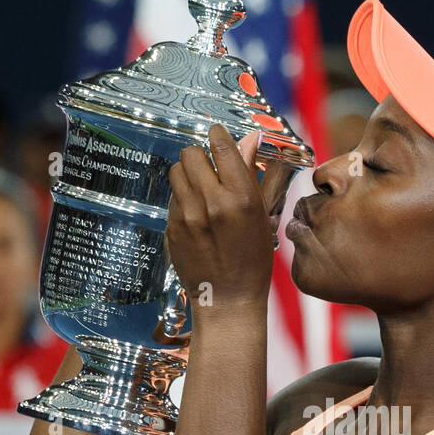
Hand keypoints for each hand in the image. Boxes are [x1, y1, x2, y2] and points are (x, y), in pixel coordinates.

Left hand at [166, 123, 275, 309]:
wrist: (228, 298)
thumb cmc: (252, 259)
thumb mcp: (261, 215)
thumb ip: (251, 174)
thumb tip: (250, 138)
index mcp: (241, 197)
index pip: (220, 145)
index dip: (218, 135)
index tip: (217, 136)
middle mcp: (212, 203)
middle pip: (191, 153)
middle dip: (200, 156)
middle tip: (210, 170)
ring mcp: (188, 216)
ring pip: (176, 171)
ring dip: (188, 175)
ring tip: (202, 192)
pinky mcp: (172, 228)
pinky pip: (173, 197)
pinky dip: (183, 199)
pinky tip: (197, 217)